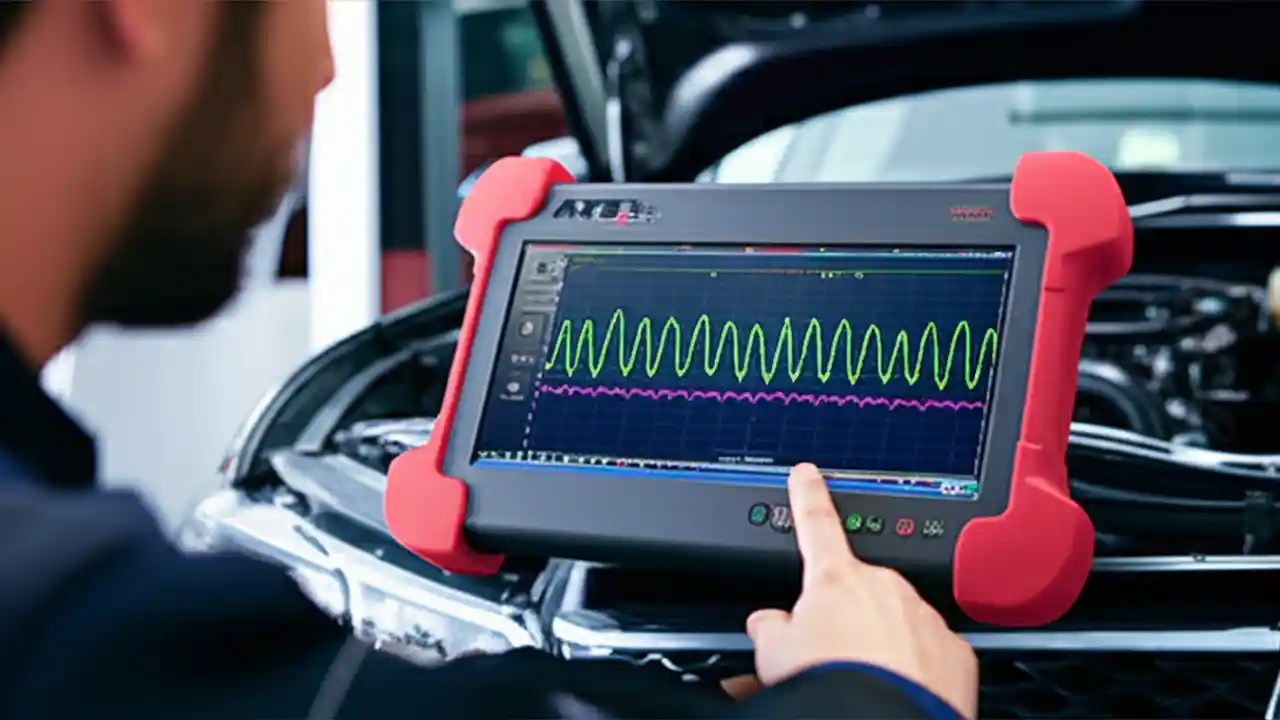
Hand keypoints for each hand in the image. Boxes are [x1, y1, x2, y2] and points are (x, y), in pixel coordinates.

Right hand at [746, 463, 978, 717]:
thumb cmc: (829, 687)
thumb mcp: (774, 653)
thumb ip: (771, 625)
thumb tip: (769, 622)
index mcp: (836, 580)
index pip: (816, 524)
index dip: (808, 495)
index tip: (807, 474)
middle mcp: (884, 588)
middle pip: (859, 592)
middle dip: (847, 616)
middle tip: (831, 654)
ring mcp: (923, 617)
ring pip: (897, 623)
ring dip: (881, 645)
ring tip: (865, 681)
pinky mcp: (954, 652)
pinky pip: (931, 653)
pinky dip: (917, 670)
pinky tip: (900, 691)